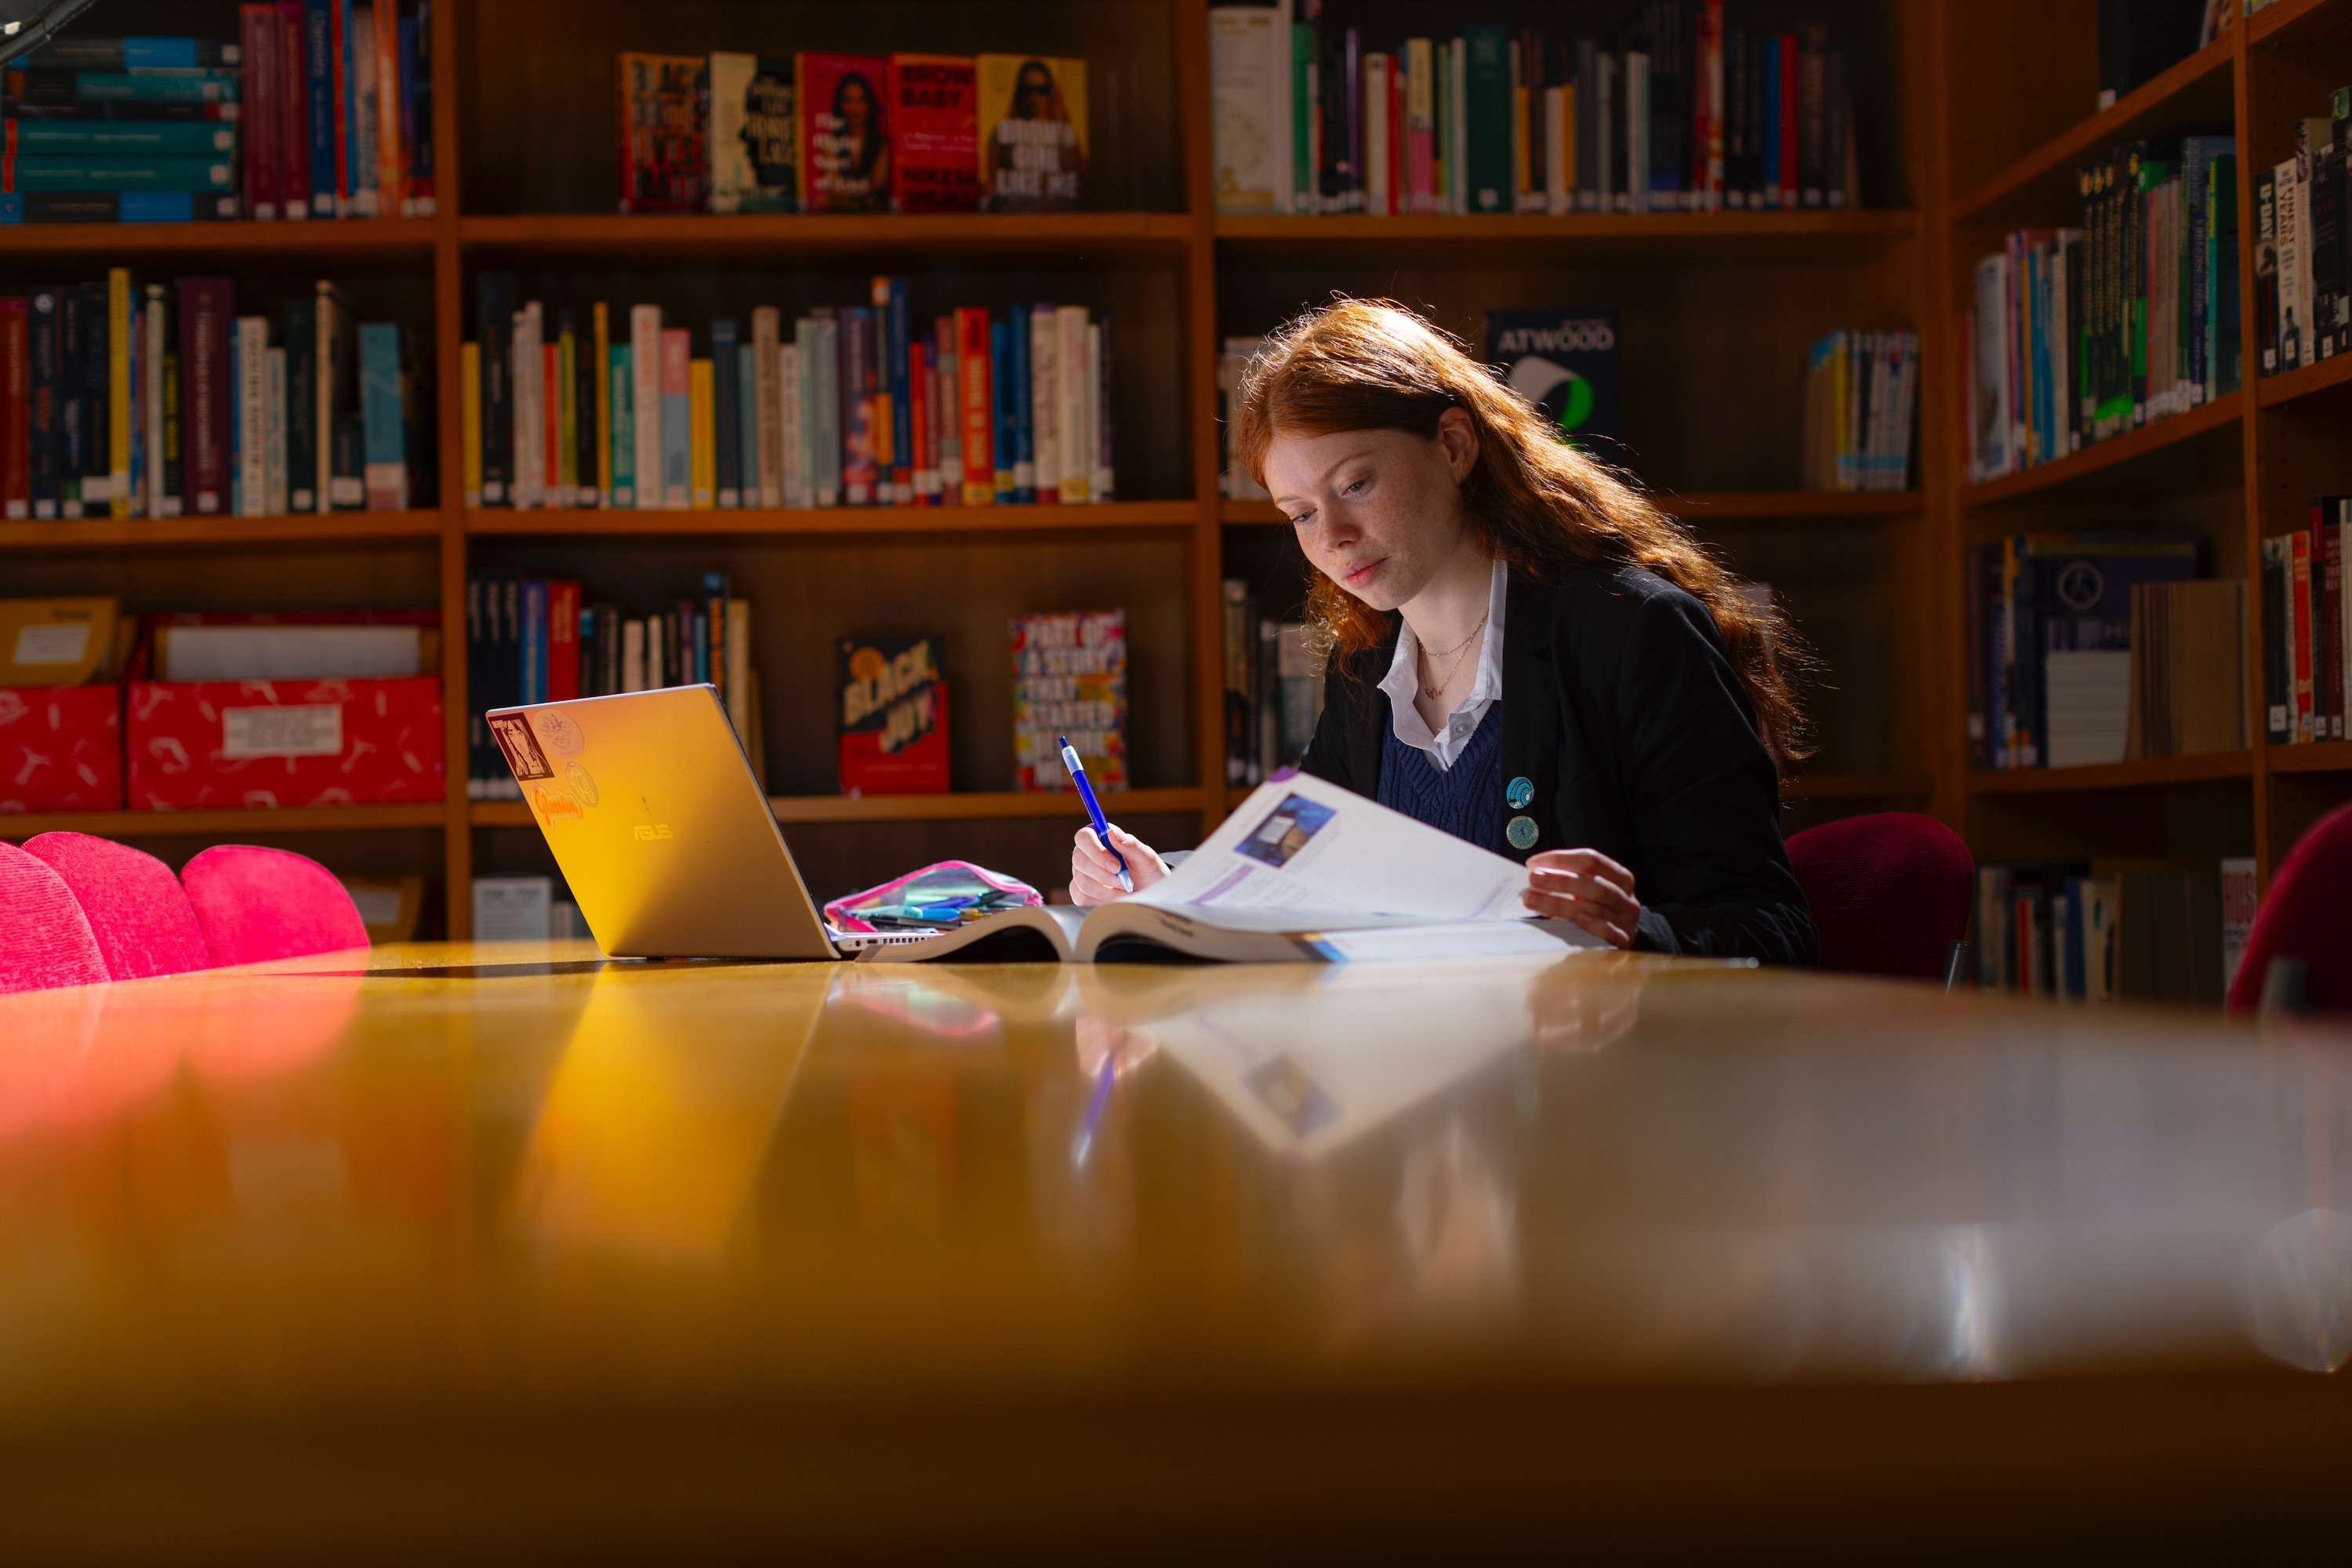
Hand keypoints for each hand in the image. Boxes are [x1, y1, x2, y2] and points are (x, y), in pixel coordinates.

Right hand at [1070, 824, 1169, 907]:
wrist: (1149, 892)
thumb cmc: (1147, 871)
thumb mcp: (1146, 858)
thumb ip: (1131, 844)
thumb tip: (1112, 833)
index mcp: (1099, 837)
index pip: (1084, 837)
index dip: (1097, 852)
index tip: (1116, 866)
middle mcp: (1086, 853)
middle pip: (1079, 860)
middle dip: (1105, 875)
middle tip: (1124, 881)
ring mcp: (1080, 873)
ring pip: (1083, 882)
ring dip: (1107, 890)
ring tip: (1124, 889)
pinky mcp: (1080, 892)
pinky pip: (1082, 897)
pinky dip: (1102, 900)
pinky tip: (1115, 896)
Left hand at [1522, 848, 1639, 948]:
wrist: (1624, 934)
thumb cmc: (1600, 907)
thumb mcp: (1591, 889)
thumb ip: (1570, 878)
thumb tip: (1533, 872)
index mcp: (1620, 877)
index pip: (1591, 861)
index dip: (1561, 859)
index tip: (1534, 864)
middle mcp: (1626, 898)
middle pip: (1593, 885)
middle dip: (1560, 881)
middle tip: (1533, 879)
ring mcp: (1626, 921)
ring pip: (1594, 909)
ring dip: (1560, 904)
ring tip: (1533, 900)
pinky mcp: (1622, 941)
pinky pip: (1605, 933)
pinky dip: (1587, 925)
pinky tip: (1565, 920)